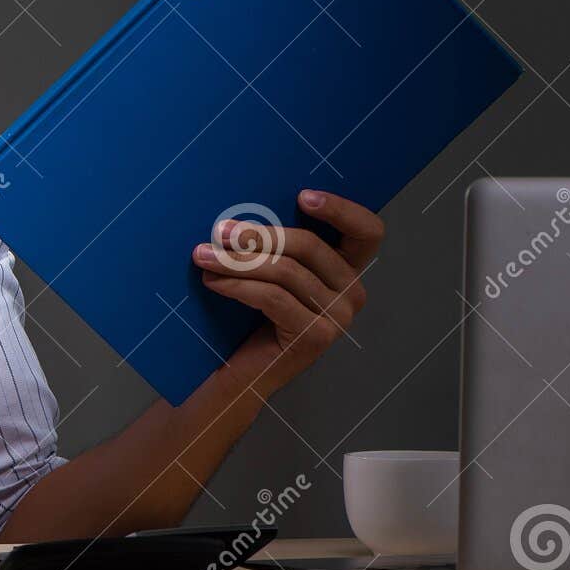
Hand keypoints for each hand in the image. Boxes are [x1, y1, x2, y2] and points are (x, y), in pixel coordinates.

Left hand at [193, 189, 384, 401]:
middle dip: (259, 234)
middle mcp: (352, 294)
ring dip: (238, 261)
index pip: (367, 232)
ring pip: (286, 271)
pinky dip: (237, 285)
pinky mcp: (316, 336)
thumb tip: (242, 213)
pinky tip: (212, 281)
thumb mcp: (268, 272)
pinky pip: (272, 297)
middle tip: (219, 231)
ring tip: (203, 255)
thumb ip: (273, 244)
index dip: (342, 210)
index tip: (302, 196)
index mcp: (346, 270)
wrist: (240, 373)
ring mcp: (338, 318)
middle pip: (311, 246)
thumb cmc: (250, 316)